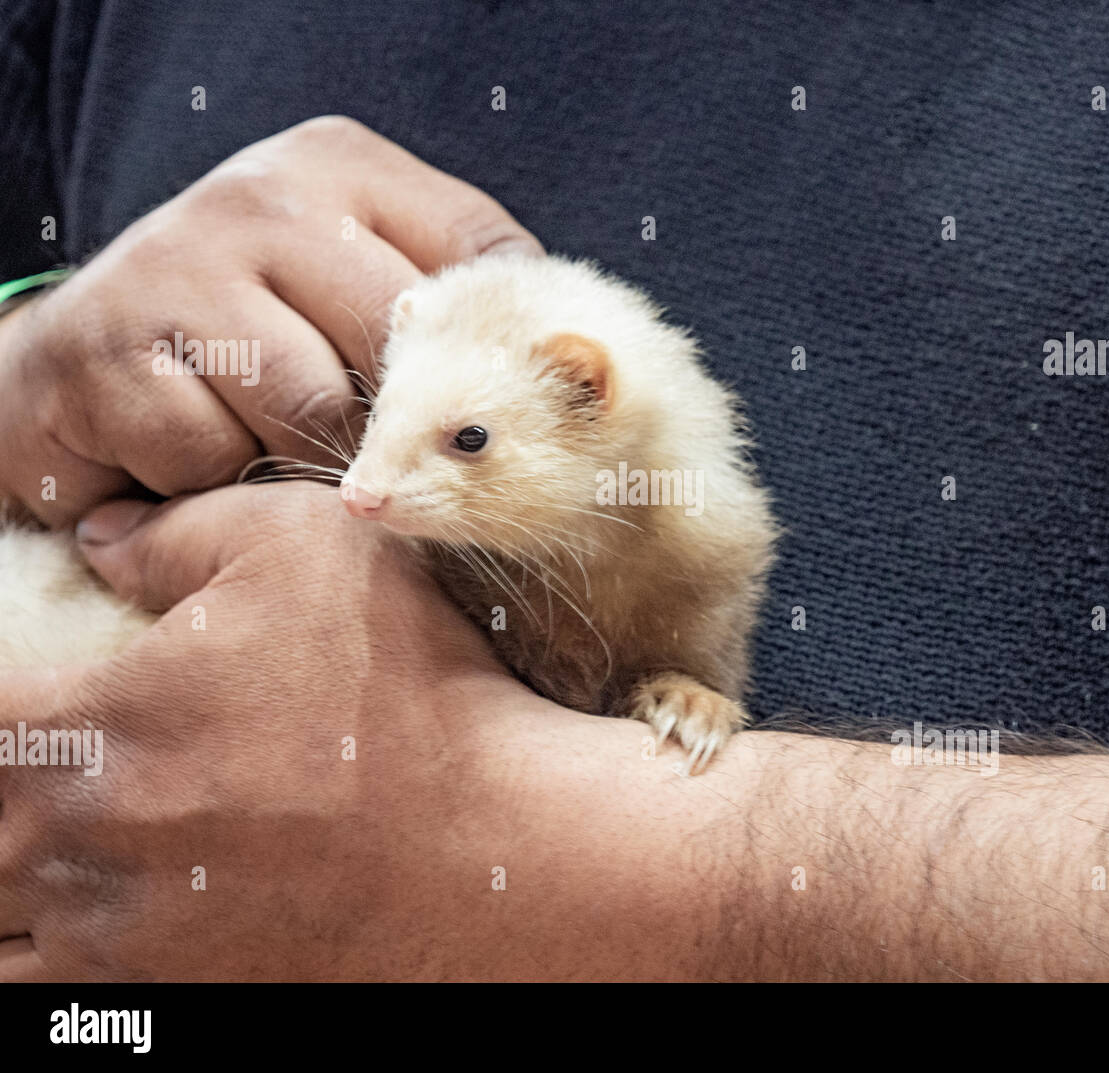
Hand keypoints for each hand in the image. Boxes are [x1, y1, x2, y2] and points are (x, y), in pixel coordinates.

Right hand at [0, 115, 542, 526]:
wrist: (86, 360)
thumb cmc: (256, 329)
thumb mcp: (353, 276)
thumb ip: (444, 295)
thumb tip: (580, 360)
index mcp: (343, 167)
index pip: (477, 255)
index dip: (504, 347)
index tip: (499, 408)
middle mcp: (265, 198)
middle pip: (405, 343)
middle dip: (409, 421)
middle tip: (389, 451)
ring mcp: (181, 267)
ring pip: (320, 412)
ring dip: (312, 456)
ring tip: (281, 439)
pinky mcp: (114, 353)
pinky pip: (223, 455)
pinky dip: (226, 476)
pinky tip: (208, 446)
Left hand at [0, 485, 1108, 980]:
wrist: (516, 849)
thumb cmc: (418, 689)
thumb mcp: (308, 550)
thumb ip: (178, 535)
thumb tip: (96, 547)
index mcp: (92, 728)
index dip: (1, 706)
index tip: (32, 698)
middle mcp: (79, 853)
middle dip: (15, 794)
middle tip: (48, 776)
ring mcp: (128, 951)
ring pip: (9, 933)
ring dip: (24, 893)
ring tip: (64, 860)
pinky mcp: (191, 1006)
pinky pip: (68, 999)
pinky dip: (64, 963)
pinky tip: (115, 927)